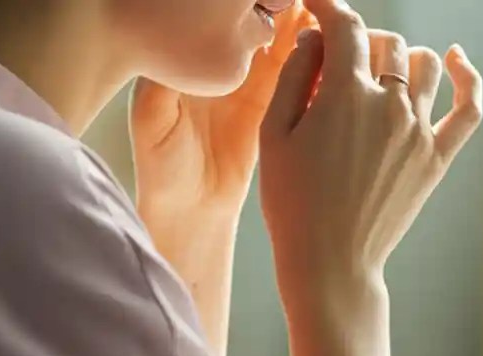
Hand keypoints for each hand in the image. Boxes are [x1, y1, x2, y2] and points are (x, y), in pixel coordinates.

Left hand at [131, 3, 312, 223]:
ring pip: (281, 42)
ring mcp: (251, 82)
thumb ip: (164, 85)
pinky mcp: (275, 105)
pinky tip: (329, 49)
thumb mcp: (153, 120)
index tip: (263, 1)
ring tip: (322, 15)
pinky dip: (313, 59)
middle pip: (256, 24)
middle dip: (279, 8)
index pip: (222, 21)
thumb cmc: (163, 167)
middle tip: (303, 2)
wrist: (191, 208)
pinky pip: (297, 75)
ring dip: (302, 26)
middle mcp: (223, 63)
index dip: (244, 6)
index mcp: (194, 59)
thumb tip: (176, 43)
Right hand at [259, 0, 482, 308]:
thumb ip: (295, 74)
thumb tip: (317, 37)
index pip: (345, 26)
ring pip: (424, 64)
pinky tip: (457, 59)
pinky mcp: (437, 158)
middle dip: (360, 41)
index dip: (330, 6)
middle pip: (385, 43)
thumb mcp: (274, 133)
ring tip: (379, 73)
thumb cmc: (292, 202)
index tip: (318, 3)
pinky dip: (467, 77)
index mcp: (344, 94)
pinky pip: (468, 107)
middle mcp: (389, 105)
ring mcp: (419, 131)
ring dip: (401, 57)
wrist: (332, 263)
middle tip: (337, 61)